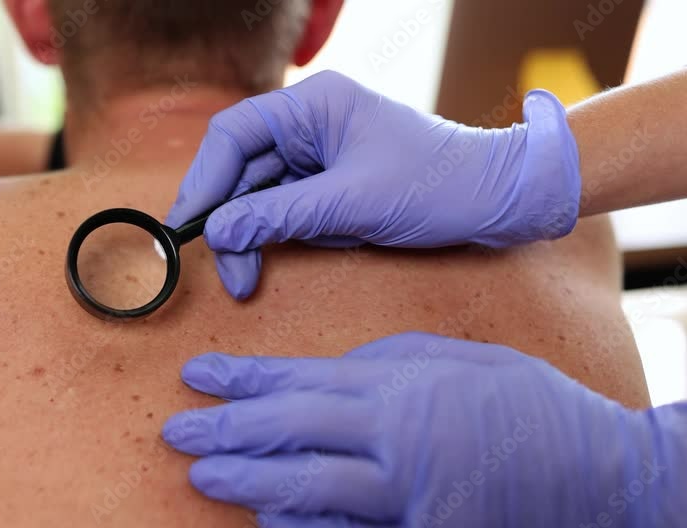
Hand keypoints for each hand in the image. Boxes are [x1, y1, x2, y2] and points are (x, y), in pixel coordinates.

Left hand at [162, 333, 686, 526]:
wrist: (602, 474)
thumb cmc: (526, 404)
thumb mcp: (454, 358)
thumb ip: (383, 363)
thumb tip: (323, 373)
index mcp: (399, 385)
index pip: (297, 379)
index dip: (240, 379)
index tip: (195, 374)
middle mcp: (394, 438)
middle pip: (288, 431)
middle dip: (225, 429)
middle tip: (176, 429)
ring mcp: (406, 495)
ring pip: (306, 487)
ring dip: (248, 480)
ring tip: (202, 472)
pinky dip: (300, 525)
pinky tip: (266, 518)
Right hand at [165, 71, 580, 298]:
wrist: (499, 200)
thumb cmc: (437, 185)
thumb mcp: (351, 203)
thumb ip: (278, 216)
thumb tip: (217, 234)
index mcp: (312, 105)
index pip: (233, 135)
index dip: (203, 181)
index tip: (187, 226)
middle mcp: (308, 124)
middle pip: (240, 171)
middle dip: (230, 222)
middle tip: (228, 271)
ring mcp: (317, 155)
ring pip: (259, 197)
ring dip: (256, 237)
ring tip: (255, 277)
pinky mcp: (328, 184)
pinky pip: (287, 211)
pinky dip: (288, 237)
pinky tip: (314, 247)